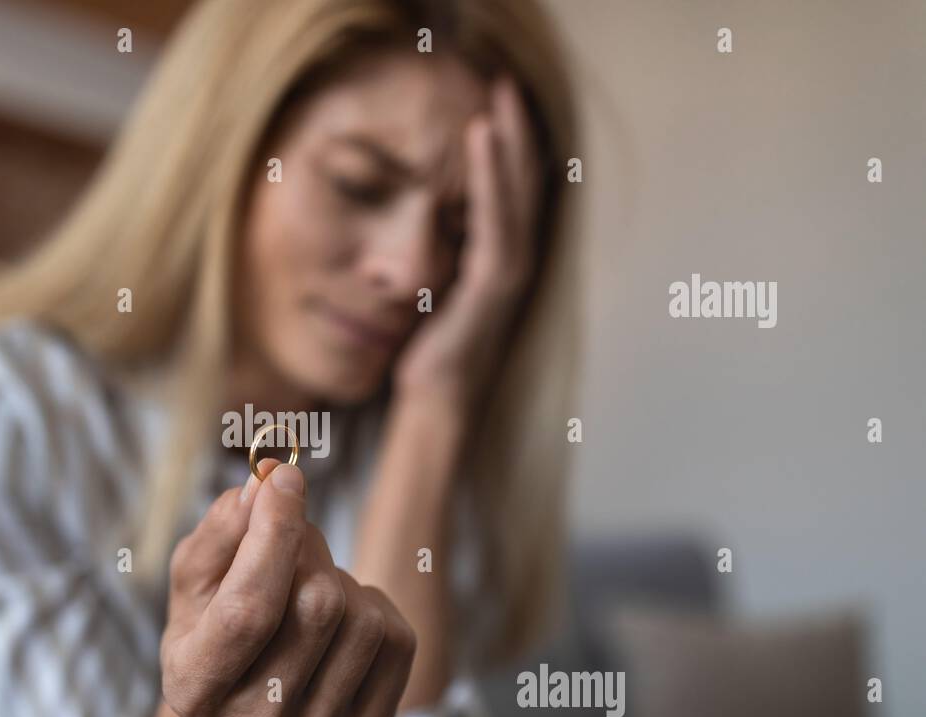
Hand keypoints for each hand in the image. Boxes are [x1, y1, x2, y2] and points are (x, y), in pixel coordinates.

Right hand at [160, 457, 417, 716]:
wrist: (243, 706)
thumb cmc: (213, 625)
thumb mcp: (195, 578)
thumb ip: (221, 531)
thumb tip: (266, 484)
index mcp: (195, 688)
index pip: (249, 608)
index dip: (273, 533)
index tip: (286, 477)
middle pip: (317, 607)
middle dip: (309, 546)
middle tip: (294, 533)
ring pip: (363, 620)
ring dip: (341, 579)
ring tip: (310, 586)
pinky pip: (398, 642)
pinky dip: (373, 607)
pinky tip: (341, 618)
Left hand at [392, 74, 543, 408]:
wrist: (435, 398)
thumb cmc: (431, 348)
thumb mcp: (437, 287)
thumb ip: (445, 254)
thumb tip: (428, 220)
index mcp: (502, 258)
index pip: (511, 192)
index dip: (509, 147)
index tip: (494, 103)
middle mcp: (515, 260)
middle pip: (524, 182)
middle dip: (517, 131)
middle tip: (503, 82)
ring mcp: (510, 272)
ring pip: (515, 194)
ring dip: (508, 142)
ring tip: (497, 97)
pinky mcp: (494, 284)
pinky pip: (495, 218)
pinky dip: (489, 176)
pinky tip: (479, 140)